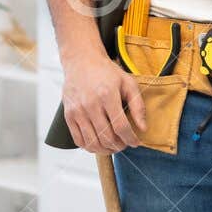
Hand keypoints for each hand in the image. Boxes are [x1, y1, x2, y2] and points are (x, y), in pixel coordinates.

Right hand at [61, 39, 146, 153]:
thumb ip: (138, 106)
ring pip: (93, 142)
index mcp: (107, 95)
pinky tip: (99, 143)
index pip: (121, 127)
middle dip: (120, 146)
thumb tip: (143, 128)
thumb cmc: (107, 72)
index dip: (130, 139)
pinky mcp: (68, 115)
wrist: (82, 61)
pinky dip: (90, 147)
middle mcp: (90, 104)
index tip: (136, 142)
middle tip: (125, 143)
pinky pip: (79, 140)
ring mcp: (77, 111)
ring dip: (106, 149)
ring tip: (114, 145)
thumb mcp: (128, 83)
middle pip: (107, 137)